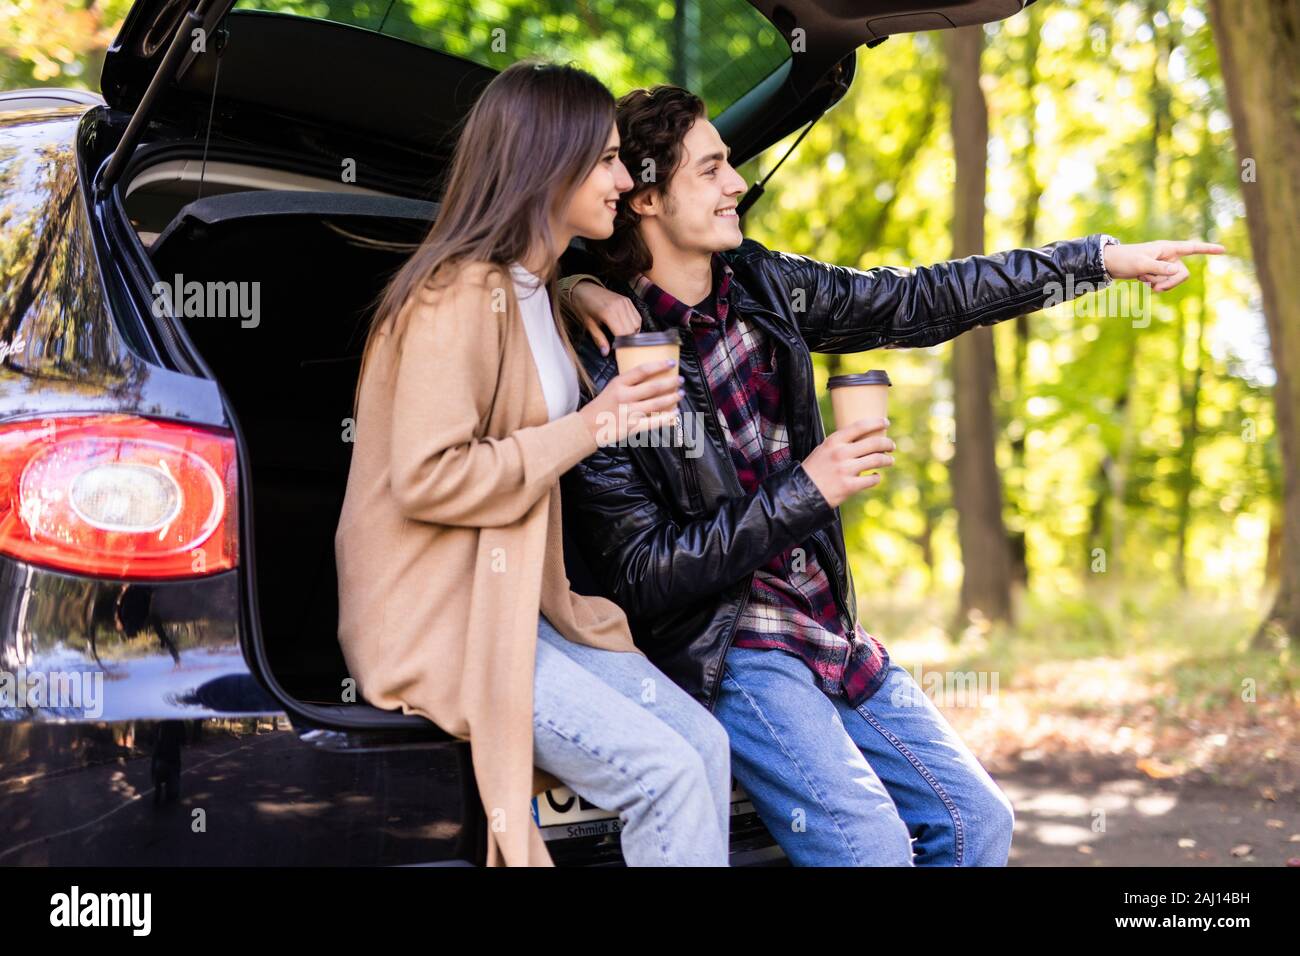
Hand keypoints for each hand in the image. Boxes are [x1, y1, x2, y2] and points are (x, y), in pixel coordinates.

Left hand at [569, 280, 641, 354]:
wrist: (583, 288)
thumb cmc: (583, 306)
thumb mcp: (589, 325)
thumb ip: (599, 339)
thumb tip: (606, 353)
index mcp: (609, 313)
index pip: (623, 334)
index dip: (622, 346)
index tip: (619, 353)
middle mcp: (620, 306)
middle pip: (632, 330)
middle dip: (628, 341)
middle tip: (621, 348)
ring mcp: (625, 302)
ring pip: (637, 324)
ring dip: (633, 333)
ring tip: (623, 339)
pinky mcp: (627, 300)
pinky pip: (637, 316)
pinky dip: (634, 325)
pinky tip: (626, 330)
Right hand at [579, 359, 682, 445]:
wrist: (588, 427)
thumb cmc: (602, 406)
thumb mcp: (612, 388)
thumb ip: (629, 383)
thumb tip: (652, 377)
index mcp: (619, 384)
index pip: (642, 370)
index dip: (659, 365)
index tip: (671, 363)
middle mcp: (625, 397)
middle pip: (653, 387)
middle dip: (671, 382)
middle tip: (680, 380)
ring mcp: (629, 412)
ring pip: (657, 404)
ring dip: (672, 398)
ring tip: (680, 394)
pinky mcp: (633, 426)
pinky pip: (655, 422)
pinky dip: (667, 418)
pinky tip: (676, 413)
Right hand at [801, 418, 894, 507]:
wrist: (802, 492)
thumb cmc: (814, 469)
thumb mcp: (823, 449)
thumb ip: (841, 444)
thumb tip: (864, 439)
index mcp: (834, 441)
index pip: (860, 426)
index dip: (876, 422)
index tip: (886, 422)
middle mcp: (841, 453)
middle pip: (874, 443)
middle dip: (887, 443)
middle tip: (892, 446)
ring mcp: (845, 470)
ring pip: (877, 460)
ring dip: (887, 460)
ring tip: (889, 460)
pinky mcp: (849, 486)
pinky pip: (872, 479)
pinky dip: (876, 477)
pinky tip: (875, 476)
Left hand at [1102, 239, 1224, 292]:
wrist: (1110, 263)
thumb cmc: (1125, 259)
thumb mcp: (1142, 264)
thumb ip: (1160, 269)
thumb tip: (1178, 271)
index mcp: (1168, 248)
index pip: (1192, 248)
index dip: (1207, 249)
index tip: (1223, 250)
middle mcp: (1169, 256)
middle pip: (1183, 274)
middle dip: (1169, 282)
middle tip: (1151, 285)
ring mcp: (1163, 265)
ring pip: (1173, 280)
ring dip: (1158, 283)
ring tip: (1142, 277)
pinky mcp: (1157, 273)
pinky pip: (1164, 284)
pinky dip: (1154, 285)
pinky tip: (1142, 280)